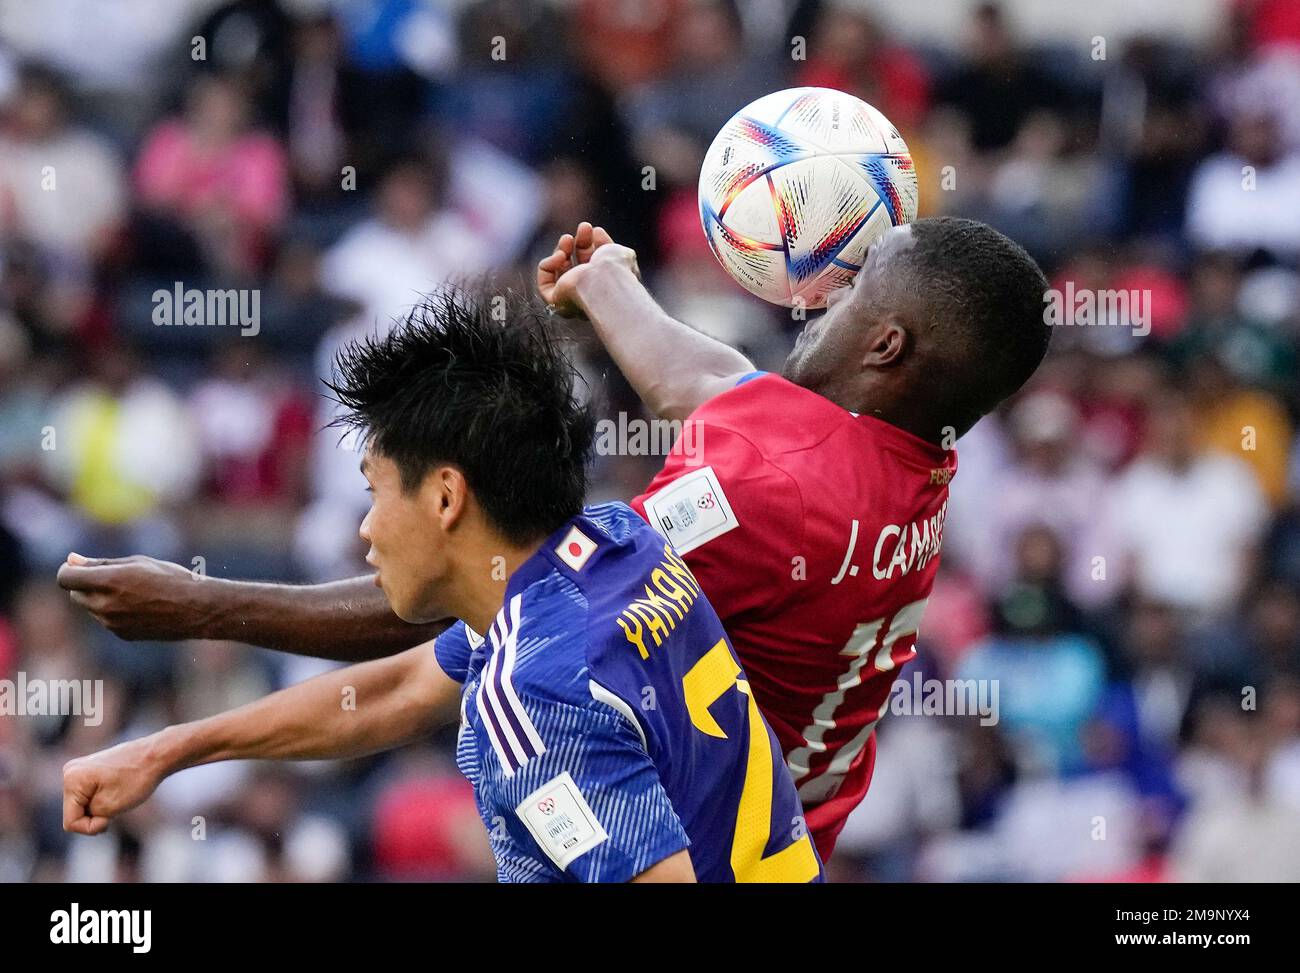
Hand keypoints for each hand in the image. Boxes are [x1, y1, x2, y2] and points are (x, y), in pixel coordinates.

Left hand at [57, 553, 213, 640]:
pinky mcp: (121, 634)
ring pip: (92, 608)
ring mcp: (112, 623)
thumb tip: (71, 560)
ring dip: (102, 599)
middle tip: (115, 578)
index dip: (69, 571)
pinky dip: (115, 612)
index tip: (79, 567)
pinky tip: (142, 607)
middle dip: (87, 585)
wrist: (198, 609)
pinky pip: (107, 620)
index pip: (65, 578)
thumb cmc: (171, 578)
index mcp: (109, 581)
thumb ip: (100, 564)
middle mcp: (106, 605)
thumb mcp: (138, 563)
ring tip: (136, 593)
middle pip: (76, 594)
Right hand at [63, 736, 167, 834]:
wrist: (157, 755)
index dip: (91, 827)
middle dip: (95, 817)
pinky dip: (103, 800)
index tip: (110, 818)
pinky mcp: (90, 770)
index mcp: (71, 779)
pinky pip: (90, 796)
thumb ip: (88, 817)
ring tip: (119, 797)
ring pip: (83, 806)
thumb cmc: (137, 779)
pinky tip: (118, 791)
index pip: (71, 822)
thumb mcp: (109, 808)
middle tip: (117, 805)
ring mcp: (80, 769)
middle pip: (75, 813)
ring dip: (100, 809)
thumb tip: (82, 813)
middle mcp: (70, 771)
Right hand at [537, 222, 638, 316]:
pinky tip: (561, 256)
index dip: (597, 244)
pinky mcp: (556, 302)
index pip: (598, 264)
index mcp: (609, 286)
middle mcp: (590, 294)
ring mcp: (573, 298)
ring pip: (562, 271)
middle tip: (583, 228)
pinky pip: (544, 283)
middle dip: (580, 243)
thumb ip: (607, 245)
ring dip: (563, 249)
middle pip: (580, 265)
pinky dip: (548, 264)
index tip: (597, 231)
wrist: (606, 283)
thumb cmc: (617, 271)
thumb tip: (596, 232)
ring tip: (567, 238)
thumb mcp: (619, 252)